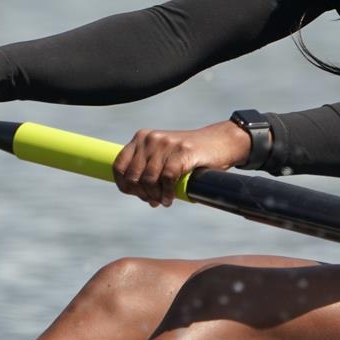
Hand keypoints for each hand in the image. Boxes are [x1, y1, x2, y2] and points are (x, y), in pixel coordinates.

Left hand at [112, 121, 252, 206]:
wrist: (220, 142)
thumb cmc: (189, 153)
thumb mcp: (163, 154)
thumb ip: (147, 167)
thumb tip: (134, 191)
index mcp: (142, 137)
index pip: (119, 166)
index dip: (124, 185)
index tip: (136, 194)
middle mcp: (151, 138)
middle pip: (133, 176)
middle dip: (141, 193)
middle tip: (152, 200)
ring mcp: (166, 143)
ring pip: (149, 179)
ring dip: (155, 196)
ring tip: (162, 201)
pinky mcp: (182, 151)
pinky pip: (167, 179)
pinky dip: (167, 193)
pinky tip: (170, 199)